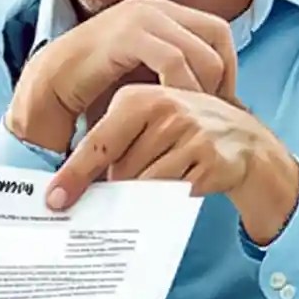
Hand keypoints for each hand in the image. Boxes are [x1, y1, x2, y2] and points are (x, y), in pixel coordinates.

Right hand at [7, 0, 237, 152]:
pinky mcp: (126, 34)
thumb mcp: (147, 76)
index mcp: (162, 11)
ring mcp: (140, 16)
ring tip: (192, 115)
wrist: (49, 86)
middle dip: (221, 78)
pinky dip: (181, 87)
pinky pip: (172, 60)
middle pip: (216, 35)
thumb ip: (180, 76)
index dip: (229, 67)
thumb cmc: (97, 88)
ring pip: (198, 50)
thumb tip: (230, 102)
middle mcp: (154, 7)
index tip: (224, 102)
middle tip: (211, 112)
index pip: (217, 31)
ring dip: (202, 88)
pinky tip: (172, 109)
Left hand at [46, 85, 298, 245]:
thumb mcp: (145, 125)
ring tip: (160, 181)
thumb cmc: (181, 134)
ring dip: (143, 197)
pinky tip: (179, 187)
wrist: (243, 139)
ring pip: (145, 185)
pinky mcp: (209, 158)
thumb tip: (71, 187)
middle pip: (120, 171)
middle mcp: (163, 109)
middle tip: (125, 192)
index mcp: (138, 98)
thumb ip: (113, 145)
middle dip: (118, 190)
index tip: (55, 200)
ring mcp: (189, 133)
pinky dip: (168, 200)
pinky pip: (173, 194)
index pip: (97, 143)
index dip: (75, 175)